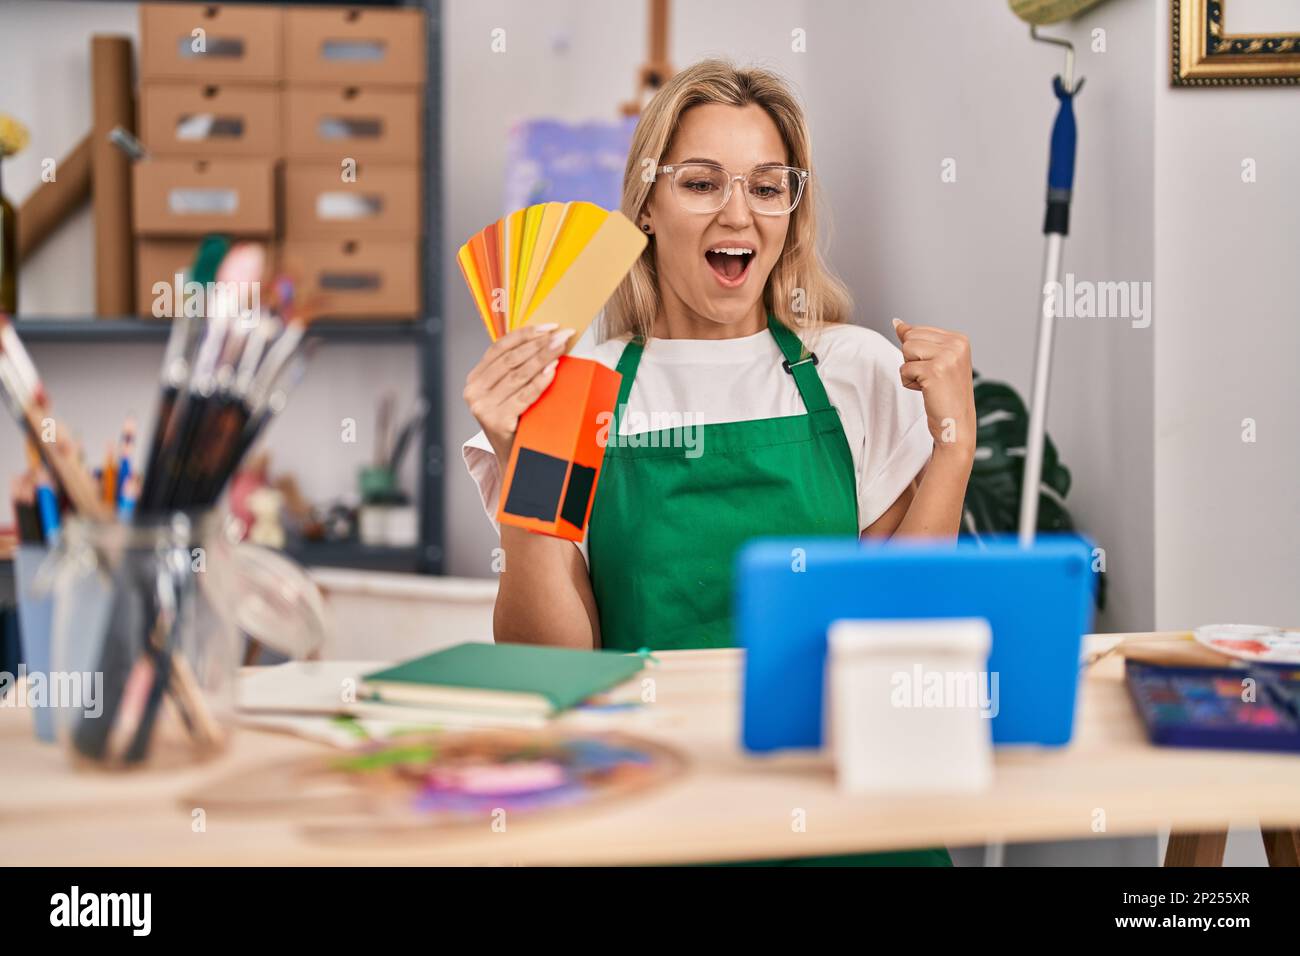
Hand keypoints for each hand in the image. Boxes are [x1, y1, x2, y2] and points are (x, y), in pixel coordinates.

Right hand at [463, 323, 574, 459]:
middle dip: (539, 344)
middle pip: (511, 360)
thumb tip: (547, 339)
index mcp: (475, 379)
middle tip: (563, 335)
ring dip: (543, 358)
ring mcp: (483, 407)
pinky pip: (524, 396)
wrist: (514, 460)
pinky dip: (540, 381)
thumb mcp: (509, 393)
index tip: (549, 326)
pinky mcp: (497, 421)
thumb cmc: (517, 421)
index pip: (500, 348)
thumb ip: (516, 369)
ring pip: (518, 375)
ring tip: (561, 347)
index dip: (525, 334)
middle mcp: (474, 391)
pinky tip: (553, 370)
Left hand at [892, 318, 975, 458]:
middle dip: (912, 360)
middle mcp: (957, 344)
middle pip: (910, 338)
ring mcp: (948, 356)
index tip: (936, 370)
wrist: (954, 424)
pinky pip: (904, 369)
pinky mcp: (935, 370)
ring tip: (929, 383)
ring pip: (906, 350)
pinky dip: (909, 383)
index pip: (917, 331)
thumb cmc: (944, 395)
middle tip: (932, 378)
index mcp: (959, 339)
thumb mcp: (935, 361)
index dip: (917, 353)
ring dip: (910, 370)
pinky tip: (927, 391)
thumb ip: (918, 340)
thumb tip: (897, 323)